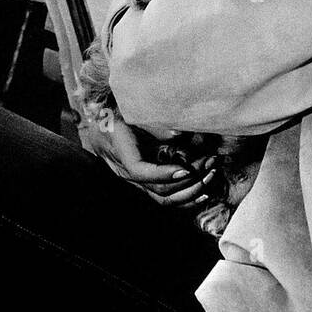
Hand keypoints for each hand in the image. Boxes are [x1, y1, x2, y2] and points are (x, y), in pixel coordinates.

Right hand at [78, 110, 216, 208]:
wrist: (101, 129)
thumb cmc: (118, 116)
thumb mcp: (130, 113)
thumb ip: (153, 124)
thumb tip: (179, 134)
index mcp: (121, 153)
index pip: (140, 171)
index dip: (163, 173)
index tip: (186, 169)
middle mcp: (128, 174)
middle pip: (157, 188)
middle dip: (188, 180)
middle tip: (209, 164)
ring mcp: (137, 182)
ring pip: (163, 198)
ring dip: (190, 190)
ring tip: (211, 175)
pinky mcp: (145, 185)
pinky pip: (165, 198)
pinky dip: (185, 198)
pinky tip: (204, 193)